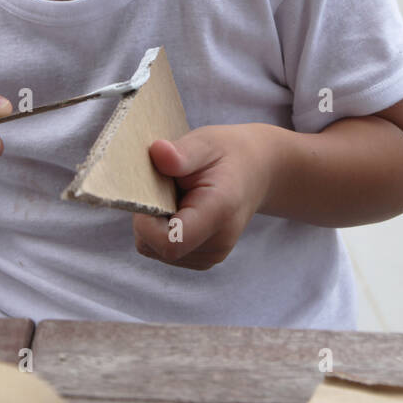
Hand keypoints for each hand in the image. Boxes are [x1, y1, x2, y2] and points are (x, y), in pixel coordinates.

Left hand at [132, 123, 278, 270]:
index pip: (171, 241)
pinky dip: (162, 231)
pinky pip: (164, 251)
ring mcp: (211, 256)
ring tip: (176, 198)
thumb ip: (182, 152)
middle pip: (157, 246)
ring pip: (156, 250)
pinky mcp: (203, 259)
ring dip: (154, 225)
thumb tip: (158, 152)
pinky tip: (179, 210)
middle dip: (148, 218)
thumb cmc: (227, 155)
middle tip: (164, 188)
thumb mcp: (206, 143)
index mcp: (219, 212)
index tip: (148, 192)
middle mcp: (218, 243)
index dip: (146, 221)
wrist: (257, 172)